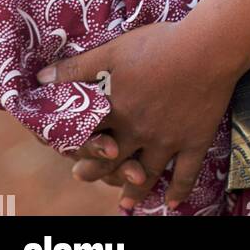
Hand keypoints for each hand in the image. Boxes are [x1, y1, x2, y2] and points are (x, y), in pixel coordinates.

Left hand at [36, 21, 232, 209]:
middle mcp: (139, 132)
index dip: (74, 143)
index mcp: (117, 110)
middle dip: (96, 171)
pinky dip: (178, 190)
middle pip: (112, 159)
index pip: (88, 135)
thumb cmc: (160, 44)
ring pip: (147, 173)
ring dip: (134, 191)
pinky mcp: (194, 140)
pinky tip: (172, 204)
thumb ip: (78, 67)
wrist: (208, 48)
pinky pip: (186, 173)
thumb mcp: (114, 50)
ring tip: (125, 204)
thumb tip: (42, 79)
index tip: (65, 150)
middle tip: (83, 176)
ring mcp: (168, 140)